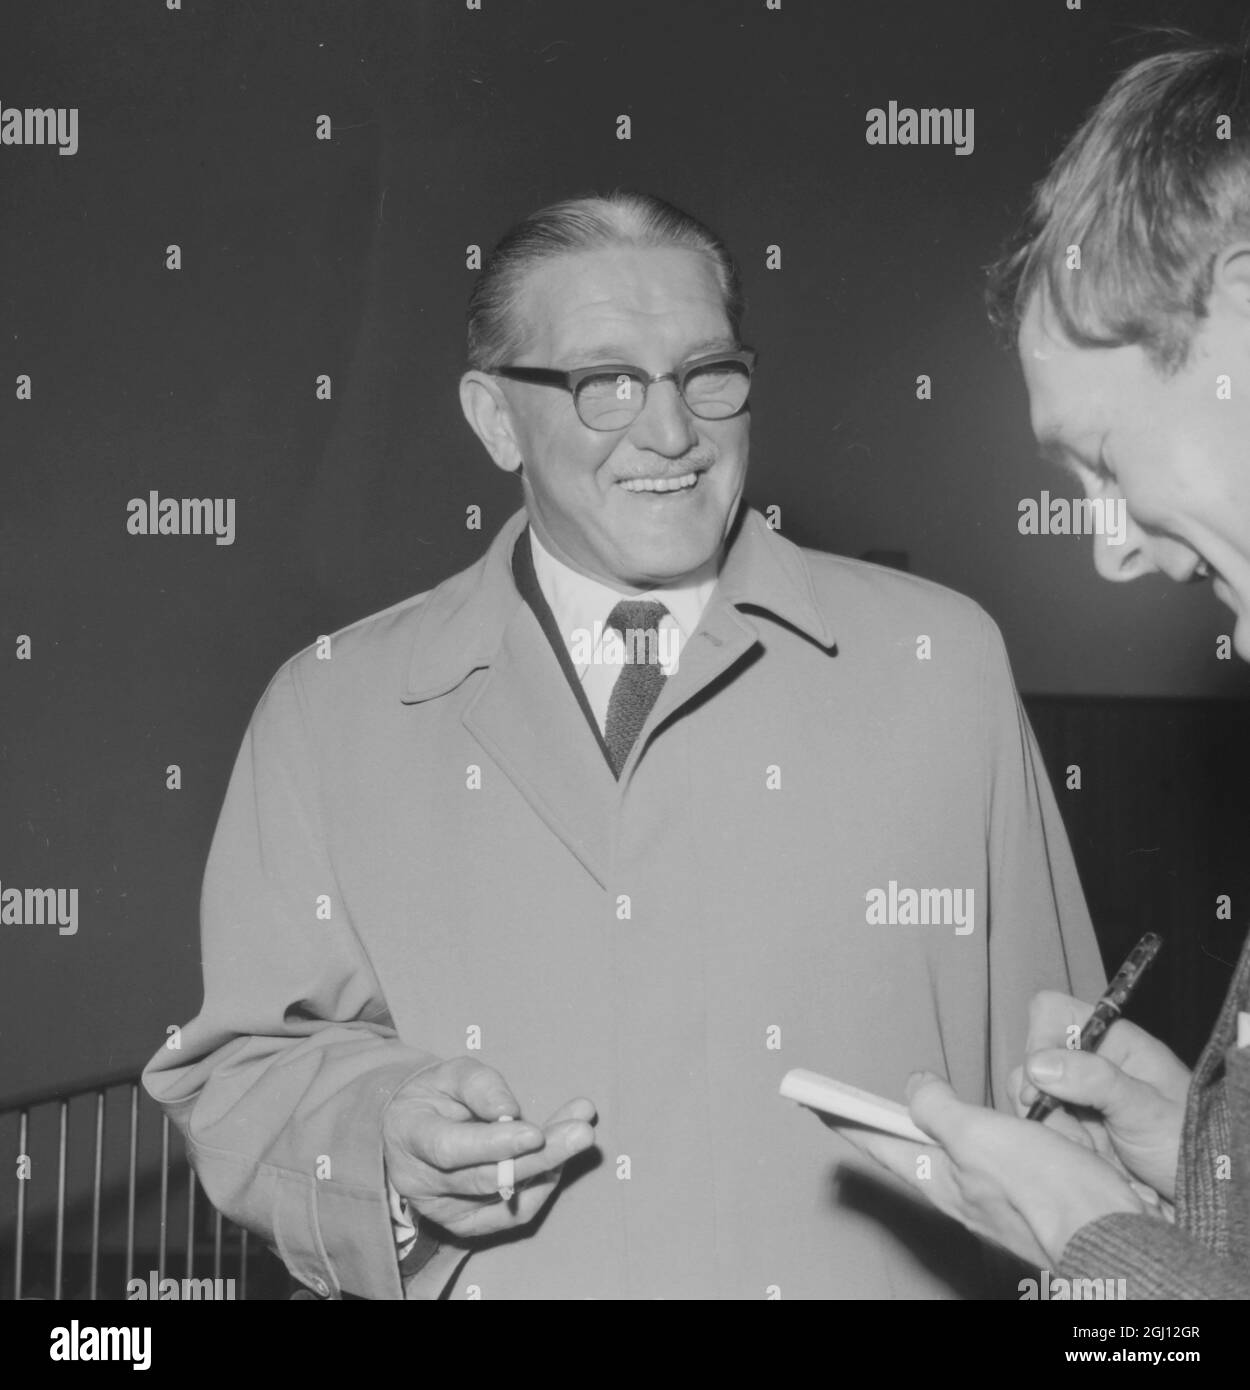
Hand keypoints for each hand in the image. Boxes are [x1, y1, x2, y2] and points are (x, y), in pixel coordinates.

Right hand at [382, 1056, 596, 1237]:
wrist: (410, 1131)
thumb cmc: (435, 1096)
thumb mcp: (451, 1073)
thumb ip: (480, 1086)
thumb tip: (510, 1111)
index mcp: (409, 1136)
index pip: (449, 1149)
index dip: (493, 1144)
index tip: (535, 1132)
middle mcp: (421, 1182)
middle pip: (485, 1179)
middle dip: (538, 1157)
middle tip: (581, 1132)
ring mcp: (442, 1210)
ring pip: (504, 1198)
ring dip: (548, 1166)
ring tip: (578, 1132)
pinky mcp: (463, 1225)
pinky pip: (511, 1215)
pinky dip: (540, 1188)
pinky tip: (558, 1159)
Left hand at [823, 1073, 1153, 1265]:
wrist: (1112, 1237)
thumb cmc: (1049, 1192)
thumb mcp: (981, 1136)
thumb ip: (940, 1109)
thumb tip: (914, 1087)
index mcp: (941, 1179)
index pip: (879, 1142)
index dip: (847, 1119)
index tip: (816, 1102)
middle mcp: (961, 1194)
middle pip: (910, 1153)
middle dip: (883, 1129)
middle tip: (856, 1109)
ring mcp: (992, 1201)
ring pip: (950, 1159)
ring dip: (929, 1135)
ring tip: (911, 1115)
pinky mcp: (1027, 1201)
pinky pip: (992, 1164)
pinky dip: (979, 1144)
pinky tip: (988, 1137)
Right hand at [1011, 991, 1190, 1201]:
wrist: (1201, 1190)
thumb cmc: (1187, 1143)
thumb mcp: (1147, 1109)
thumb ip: (1096, 1080)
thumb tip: (1038, 1064)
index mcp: (1112, 1041)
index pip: (1052, 1012)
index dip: (1039, 1038)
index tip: (1040, 1080)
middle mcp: (1089, 1062)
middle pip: (1032, 1057)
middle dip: (1039, 1094)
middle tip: (1067, 1126)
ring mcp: (1077, 1095)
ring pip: (1028, 1093)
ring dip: (1048, 1124)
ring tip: (1086, 1150)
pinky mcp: (1071, 1125)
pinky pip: (1040, 1124)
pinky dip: (1053, 1142)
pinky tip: (1083, 1157)